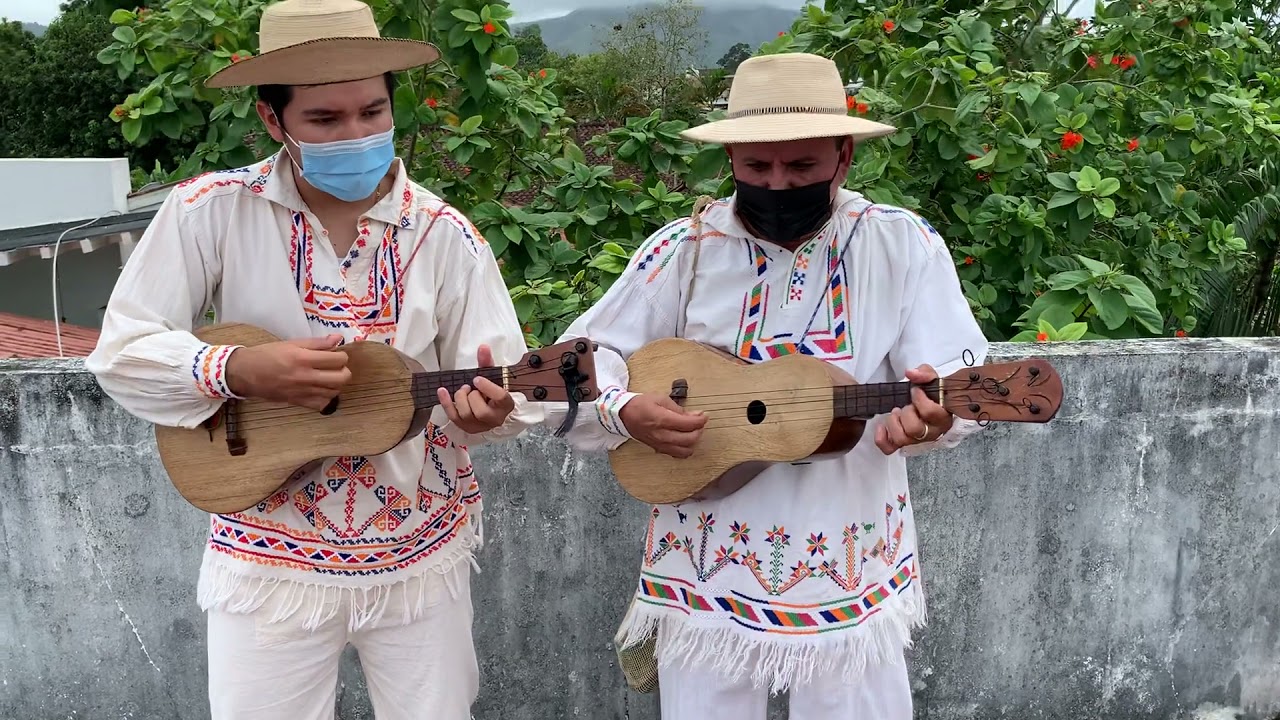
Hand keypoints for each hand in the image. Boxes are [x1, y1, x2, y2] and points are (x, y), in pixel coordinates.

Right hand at [225, 334, 350, 410]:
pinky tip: (321, 390)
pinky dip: (327, 397)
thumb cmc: (267, 355)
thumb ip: (316, 343)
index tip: (336, 354)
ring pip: (335, 392)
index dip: (342, 356)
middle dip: (344, 370)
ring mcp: (303, 392)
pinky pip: (322, 404)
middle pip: (342, 378)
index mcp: (303, 359)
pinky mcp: (298, 402)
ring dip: (337, 384)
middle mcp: (305, 377)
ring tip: (329, 377)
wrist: (246, 373)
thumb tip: (337, 339)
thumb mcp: (291, 343)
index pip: (338, 359)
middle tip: (337, 366)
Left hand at [437, 344, 515, 434]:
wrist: (489, 406)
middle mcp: (495, 418)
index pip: (500, 397)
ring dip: (461, 398)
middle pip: (481, 411)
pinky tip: (442, 391)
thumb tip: (483, 347)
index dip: (487, 387)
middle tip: (470, 387)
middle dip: (472, 396)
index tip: (477, 378)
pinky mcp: (466, 428)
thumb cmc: (492, 391)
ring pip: (466, 415)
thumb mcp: (492, 376)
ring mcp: (480, 426)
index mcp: (506, 404)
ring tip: (463, 389)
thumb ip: (487, 362)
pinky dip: (446, 403)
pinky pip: (453, 417)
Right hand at [618, 393, 707, 458]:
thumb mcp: (660, 399)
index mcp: (662, 420)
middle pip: (690, 439)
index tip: (704, 415)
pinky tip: (684, 440)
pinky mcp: (658, 449)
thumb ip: (678, 409)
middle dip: (699, 430)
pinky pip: (676, 454)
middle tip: (699, 422)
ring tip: (692, 431)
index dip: (701, 420)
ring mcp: (660, 444)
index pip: (689, 424)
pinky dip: (684, 449)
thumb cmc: (640, 405)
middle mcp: (662, 435)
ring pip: (685, 450)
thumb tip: (694, 415)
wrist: (624, 415)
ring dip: (693, 441)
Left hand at [874, 364, 953, 454]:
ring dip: (894, 423)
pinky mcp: (904, 443)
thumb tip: (911, 373)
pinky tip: (881, 426)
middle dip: (906, 413)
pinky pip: (889, 448)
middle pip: (915, 429)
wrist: (929, 402)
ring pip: (901, 439)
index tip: (915, 391)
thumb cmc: (932, 393)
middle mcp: (932, 432)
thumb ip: (924, 373)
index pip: (930, 413)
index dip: (919, 400)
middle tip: (906, 405)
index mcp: (943, 417)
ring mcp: (917, 439)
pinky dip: (882, 439)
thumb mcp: (932, 378)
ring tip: (896, 412)